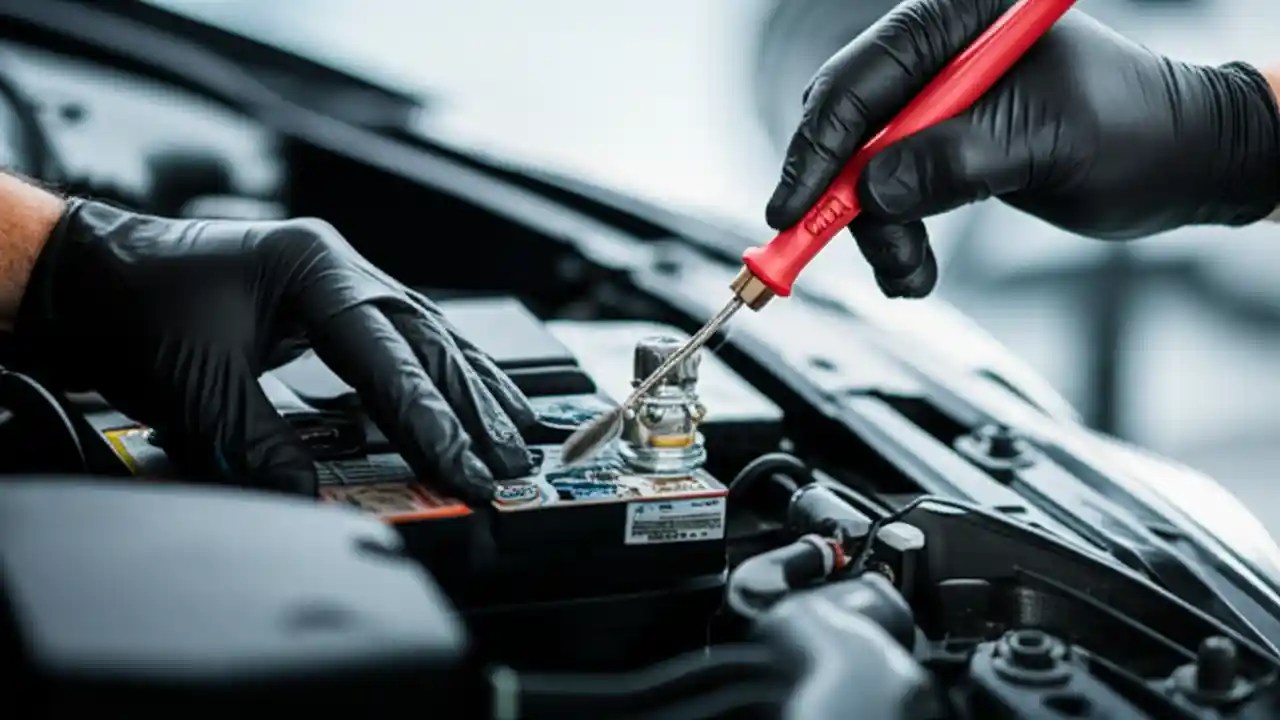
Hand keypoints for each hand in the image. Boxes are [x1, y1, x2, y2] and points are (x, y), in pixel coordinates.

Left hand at [12, 198, 536, 500]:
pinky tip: (476, 395)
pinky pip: (406, 341)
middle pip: (428, 338)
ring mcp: (341, 280)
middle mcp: (339, 265)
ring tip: (519, 432)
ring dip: (473, 388)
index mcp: (314, 263)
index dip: (429, 415)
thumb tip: (313, 499)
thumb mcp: (195, 384)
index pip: (388, 351)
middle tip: (510, 460)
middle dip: (472, 404)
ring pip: (429, 336)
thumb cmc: (135, 305)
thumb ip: (258, 444)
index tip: (463, 466)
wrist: (90, 274)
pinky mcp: (332, 305)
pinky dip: (444, 375)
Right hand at [766, 0, 1279, 297]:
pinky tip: (914, 267)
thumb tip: (873, 188)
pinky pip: (891, 190)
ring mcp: (939, 100)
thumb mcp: (1046, 143)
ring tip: (912, 276)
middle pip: (851, 126)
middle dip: (851, 202)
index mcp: (961, 22)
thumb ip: (955, 159)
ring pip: (865, 170)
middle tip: (879, 259)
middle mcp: (940, 54)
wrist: (1184, 163)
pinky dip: (895, 236)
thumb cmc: (1139, 132)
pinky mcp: (943, 143)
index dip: (819, 146)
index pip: (864, 77)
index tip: (793, 207)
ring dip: (877, 232)